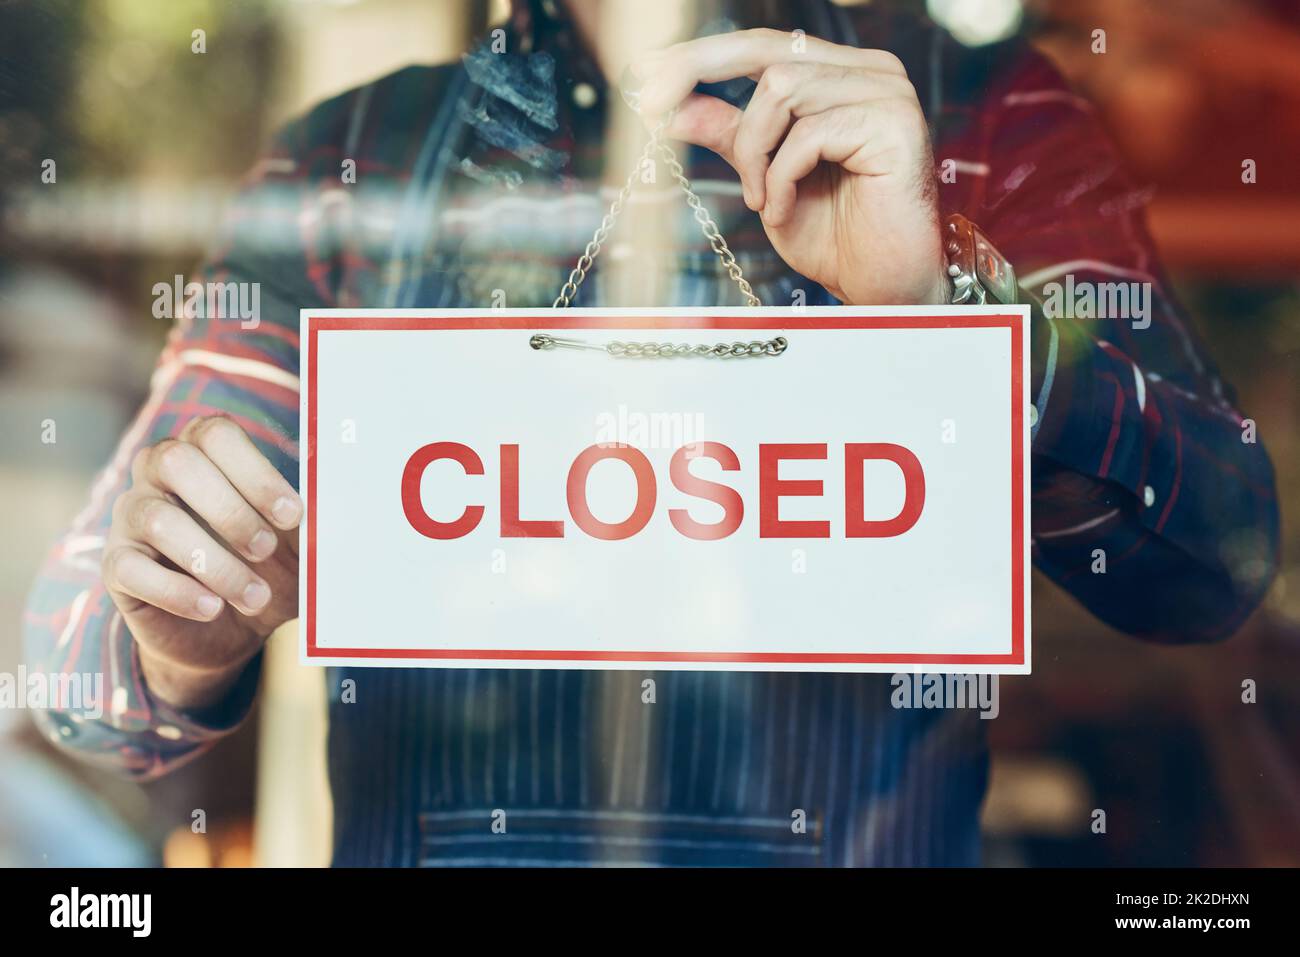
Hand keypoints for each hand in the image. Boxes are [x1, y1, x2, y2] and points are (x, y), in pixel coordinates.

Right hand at [102, 416, 301, 711]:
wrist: (231, 629)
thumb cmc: (268, 568)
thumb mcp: (297, 544)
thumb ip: (312, 523)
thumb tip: (336, 514)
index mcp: (204, 450)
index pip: (216, 434)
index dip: (257, 473)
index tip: (294, 515)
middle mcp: (158, 472)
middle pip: (177, 462)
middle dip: (230, 510)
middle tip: (266, 549)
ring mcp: (131, 515)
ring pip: (158, 519)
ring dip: (216, 562)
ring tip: (255, 596)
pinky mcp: (117, 565)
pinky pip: (131, 568)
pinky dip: (178, 591)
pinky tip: (213, 608)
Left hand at [630, 28, 948, 305]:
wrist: (882, 287)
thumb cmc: (837, 238)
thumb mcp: (765, 180)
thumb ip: (731, 136)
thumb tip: (673, 105)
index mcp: (841, 76)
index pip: (762, 46)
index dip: (701, 55)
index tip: (644, 71)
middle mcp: (868, 72)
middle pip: (766, 48)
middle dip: (699, 71)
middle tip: (651, 104)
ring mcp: (885, 92)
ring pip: (780, 87)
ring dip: (754, 151)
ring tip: (759, 198)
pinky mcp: (892, 122)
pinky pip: (806, 132)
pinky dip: (780, 175)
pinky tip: (782, 209)